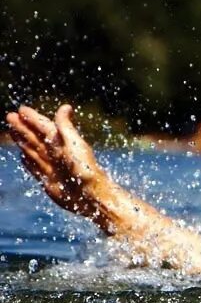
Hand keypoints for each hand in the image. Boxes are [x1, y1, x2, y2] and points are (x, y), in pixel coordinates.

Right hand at [6, 104, 110, 219]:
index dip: (33, 118)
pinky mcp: (47, 180)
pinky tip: (22, 156)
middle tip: (9, 116)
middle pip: (35, 137)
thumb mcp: (73, 143)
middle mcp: (56, 154)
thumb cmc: (84, 169)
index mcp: (61, 143)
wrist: (89, 196)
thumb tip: (66, 107)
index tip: (21, 109)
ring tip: (11, 131)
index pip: (44, 127)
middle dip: (23, 127)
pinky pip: (34, 167)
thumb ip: (65, 127)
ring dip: (22, 140)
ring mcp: (51, 167)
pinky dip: (27, 161)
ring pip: (32, 150)